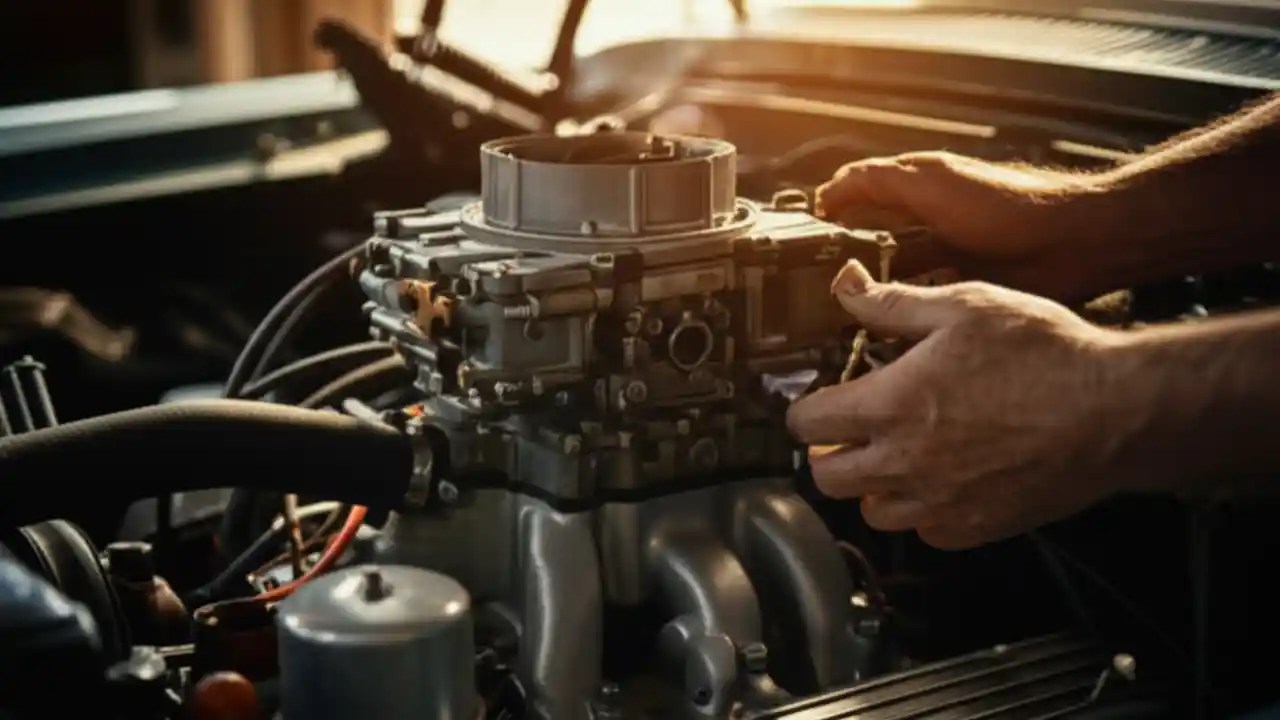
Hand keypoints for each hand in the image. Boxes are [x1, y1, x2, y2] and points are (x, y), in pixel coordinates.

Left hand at [787, 260, 1143, 549]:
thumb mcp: (965, 306)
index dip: (805, 409)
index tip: (818, 401)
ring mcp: (939, 502)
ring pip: (871, 512)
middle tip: (849, 431)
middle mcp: (906, 462)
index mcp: (893, 405)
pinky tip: (940, 480)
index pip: (808, 422)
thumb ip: (892, 303)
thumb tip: (845, 285)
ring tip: (896, 454)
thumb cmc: (1045, 353)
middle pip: (827, 477)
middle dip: (828, 452)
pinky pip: (922, 533)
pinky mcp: (974, 526)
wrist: (1114, 410)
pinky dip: (920, 512)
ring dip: (872, 486)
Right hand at [816, 152, 1115, 300]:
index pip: (855, 197)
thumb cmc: (1006, 204)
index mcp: (914, 188)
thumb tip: (829, 190)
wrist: (1069, 243)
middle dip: (845, 261)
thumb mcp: (929, 183)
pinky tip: (891, 323)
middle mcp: (924, 222)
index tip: (801, 241)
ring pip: (889, 277)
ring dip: (873, 290)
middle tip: (817, 285)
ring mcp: (941, 257)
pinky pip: (919, 302)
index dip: (827, 216)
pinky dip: (904, 310)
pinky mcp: (959, 288)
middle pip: (867, 242)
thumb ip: (878, 182)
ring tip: (848, 309)